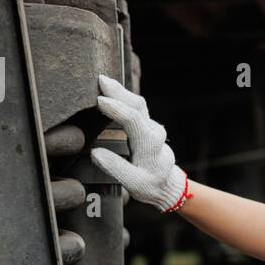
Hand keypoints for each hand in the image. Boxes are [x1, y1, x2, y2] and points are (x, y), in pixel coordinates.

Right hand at [90, 75, 190, 211]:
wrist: (168, 185)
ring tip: (104, 81)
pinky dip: (124, 98)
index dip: (116, 109)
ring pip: (138, 104)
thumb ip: (116, 168)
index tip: (100, 100)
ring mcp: (152, 127)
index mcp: (150, 146)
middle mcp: (154, 132)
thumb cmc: (151, 186)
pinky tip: (112, 92)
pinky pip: (136, 108)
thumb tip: (95, 152)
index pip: (133, 121)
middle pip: (137, 106)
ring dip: (121, 91)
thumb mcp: (134, 184)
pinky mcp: (148, 126)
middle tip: (101, 79)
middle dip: (119, 91)